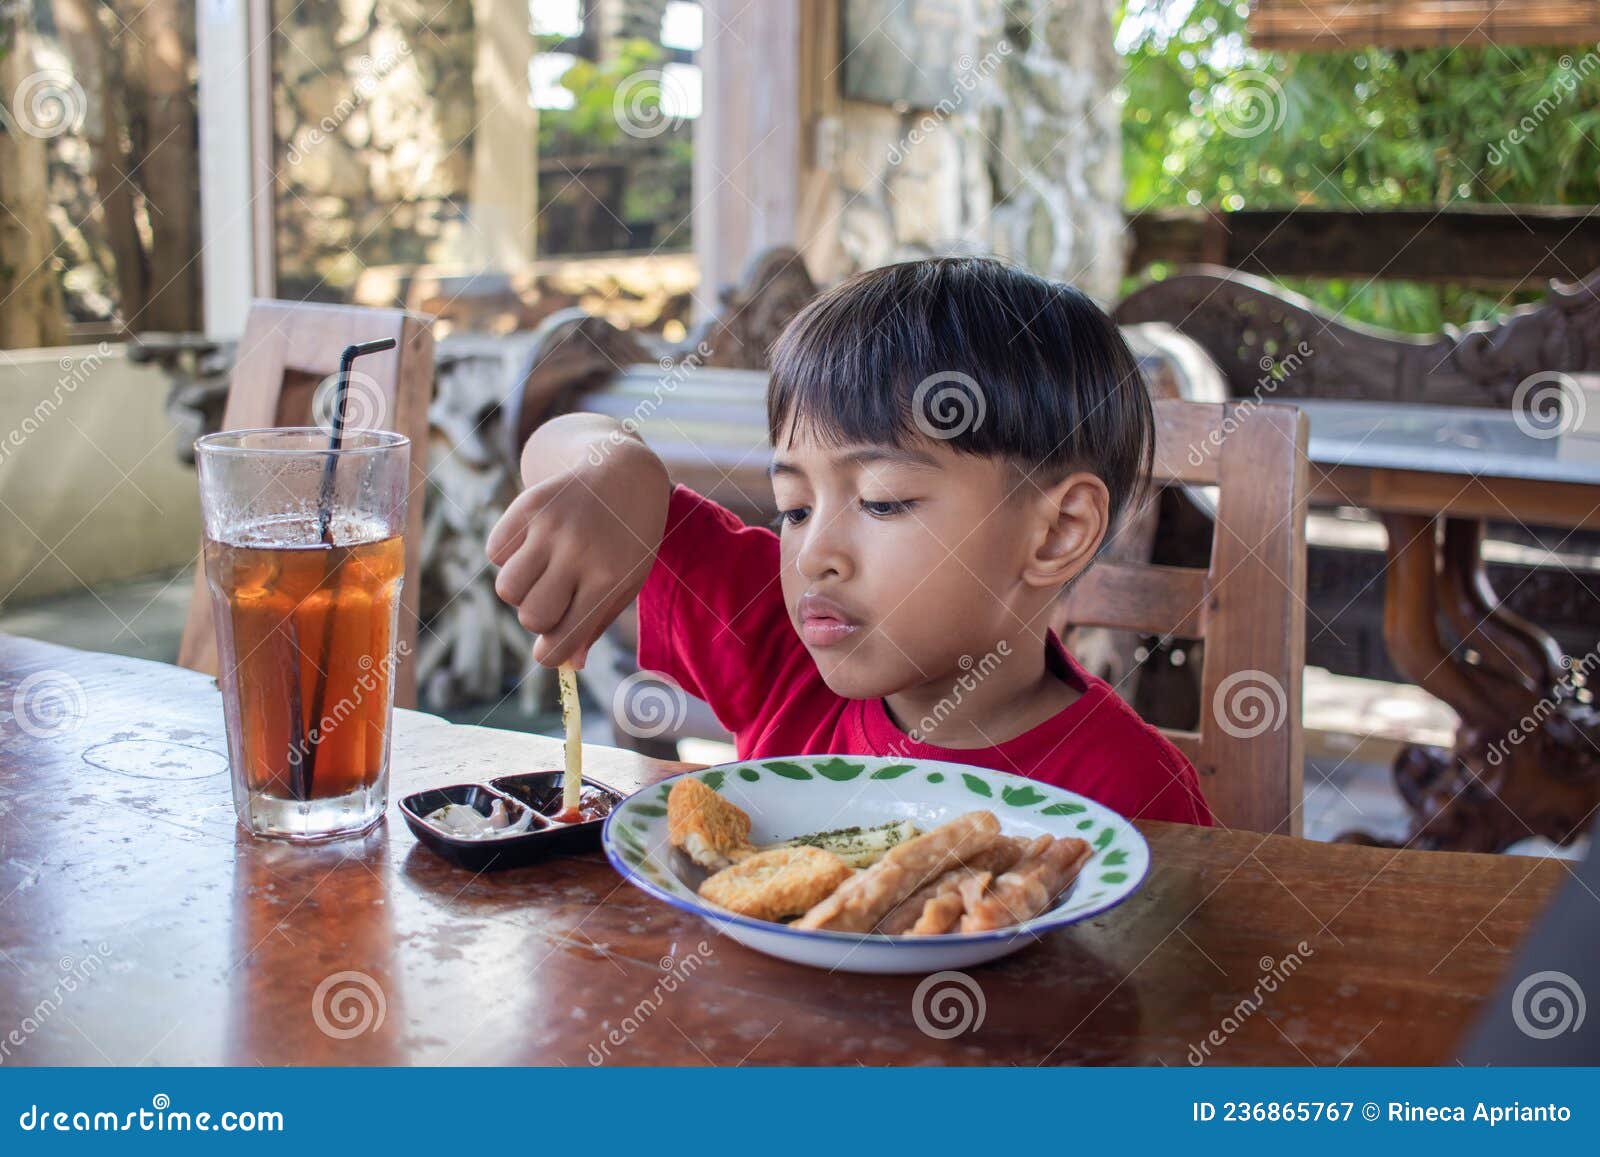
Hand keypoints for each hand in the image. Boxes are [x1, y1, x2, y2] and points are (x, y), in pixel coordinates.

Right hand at [486, 435, 668, 668]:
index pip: (560, 641)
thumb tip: (568, 665)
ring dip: (520, 590)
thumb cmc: (629, 539)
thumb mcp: (628, 581)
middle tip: (558, 598)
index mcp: (609, 579)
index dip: (551, 654)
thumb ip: (596, 623)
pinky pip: (495, 552)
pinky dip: (508, 556)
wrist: (625, 471)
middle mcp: (579, 552)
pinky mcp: (529, 504)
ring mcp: (551, 526)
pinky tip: (534, 543)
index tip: (552, 648)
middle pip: (530, 616)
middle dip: (539, 618)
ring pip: (507, 588)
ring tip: (544, 571)